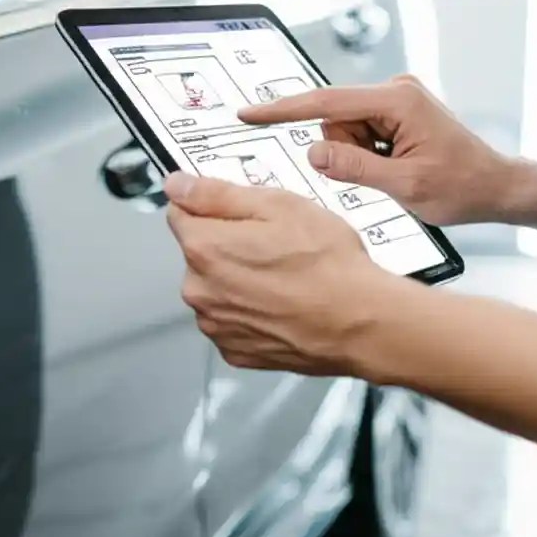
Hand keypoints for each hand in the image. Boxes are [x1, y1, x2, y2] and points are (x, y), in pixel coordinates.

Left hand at [163, 172, 389, 374]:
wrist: (361, 324)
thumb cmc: (327, 262)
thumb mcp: (278, 206)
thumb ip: (217, 194)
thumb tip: (175, 185)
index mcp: (203, 248)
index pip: (180, 212)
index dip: (212, 206)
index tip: (244, 213)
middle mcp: (198, 290)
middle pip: (199, 254)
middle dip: (228, 245)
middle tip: (276, 246)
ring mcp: (215, 326)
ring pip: (215, 289)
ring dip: (237, 281)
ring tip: (284, 279)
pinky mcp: (235, 352)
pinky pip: (232, 322)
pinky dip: (249, 313)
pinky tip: (282, 306)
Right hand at [239, 74, 519, 225]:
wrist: (498, 187)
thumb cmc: (463, 187)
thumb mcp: (405, 186)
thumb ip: (354, 168)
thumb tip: (314, 152)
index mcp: (398, 100)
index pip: (327, 103)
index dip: (284, 110)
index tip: (250, 113)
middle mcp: (395, 90)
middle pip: (335, 120)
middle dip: (347, 152)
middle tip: (385, 174)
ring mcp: (396, 99)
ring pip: (344, 129)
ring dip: (360, 157)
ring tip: (397, 171)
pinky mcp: (396, 111)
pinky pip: (360, 133)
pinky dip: (370, 155)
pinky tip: (400, 165)